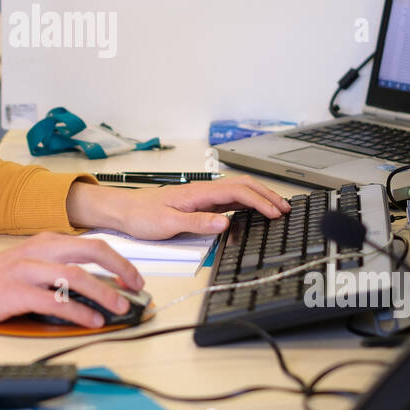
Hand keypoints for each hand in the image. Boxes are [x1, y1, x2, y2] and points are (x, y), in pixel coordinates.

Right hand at [0, 232, 144, 327]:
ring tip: (120, 307)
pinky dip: (79, 311)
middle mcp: (37, 250)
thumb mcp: (26, 266)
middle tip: (137, 287)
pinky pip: (55, 301)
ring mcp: (26, 270)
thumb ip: (56, 272)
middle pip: (91, 251)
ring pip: (76, 275)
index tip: (135, 277)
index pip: (91, 244)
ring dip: (104, 292)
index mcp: (43, 242)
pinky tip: (91, 320)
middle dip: (121, 268)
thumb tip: (95, 289)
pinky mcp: (15, 292)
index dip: (118, 259)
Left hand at [67, 175, 289, 239]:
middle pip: (243, 186)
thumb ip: (198, 223)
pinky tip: (252, 211)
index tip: (276, 214)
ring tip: (276, 208)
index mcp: (198, 193)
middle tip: (285, 208)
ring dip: (259, 197)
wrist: (123, 211)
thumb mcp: (168, 223)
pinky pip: (228, 199)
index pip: (238, 192)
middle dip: (267, 195)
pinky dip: (246, 202)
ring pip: (237, 191)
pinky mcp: (198, 203)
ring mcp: (201, 196)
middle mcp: (202, 191)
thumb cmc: (141, 216)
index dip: (260, 202)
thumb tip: (225, 223)